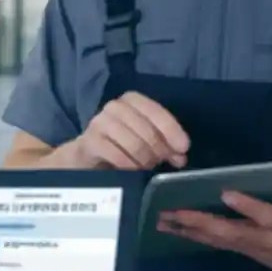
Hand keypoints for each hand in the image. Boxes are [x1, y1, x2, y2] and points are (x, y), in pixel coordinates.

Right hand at [70, 91, 189, 169]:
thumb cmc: (121, 144)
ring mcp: (99, 123)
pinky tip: (133, 170)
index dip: (171, 130)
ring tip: (147, 167)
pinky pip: (116, 154)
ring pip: (133, 142)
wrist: (88, 156)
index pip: (155, 111)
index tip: (183, 149)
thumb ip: (165, 145)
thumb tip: (180, 157)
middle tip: (161, 162)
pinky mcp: (89, 141)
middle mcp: (115, 107)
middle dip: (159, 149)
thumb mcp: (146, 140)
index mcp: (131, 100)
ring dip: (145, 159)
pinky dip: (129, 164)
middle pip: (146, 129)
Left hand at [158, 176, 271, 270]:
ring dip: (194, 231)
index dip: (252, 208)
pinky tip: (182, 230)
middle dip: (202, 223)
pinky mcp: (261, 256)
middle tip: (171, 213)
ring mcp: (267, 253)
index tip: (227, 192)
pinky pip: (228, 246)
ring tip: (163, 220)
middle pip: (235, 234)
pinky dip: (204, 237)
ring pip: (225, 242)